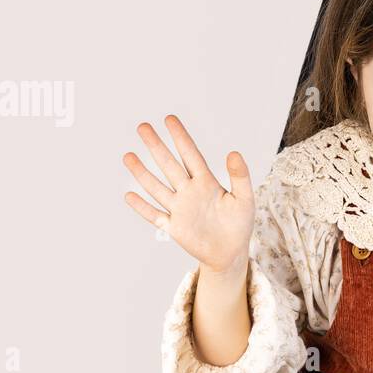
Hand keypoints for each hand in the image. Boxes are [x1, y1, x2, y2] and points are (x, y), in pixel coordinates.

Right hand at [123, 115, 254, 275]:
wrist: (231, 252)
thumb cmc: (240, 224)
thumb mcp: (245, 199)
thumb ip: (240, 176)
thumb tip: (234, 152)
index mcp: (206, 182)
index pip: (190, 155)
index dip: (180, 137)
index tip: (169, 119)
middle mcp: (189, 191)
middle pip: (169, 165)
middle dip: (156, 146)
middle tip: (143, 127)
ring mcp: (180, 209)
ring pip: (157, 187)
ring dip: (143, 173)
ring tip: (128, 156)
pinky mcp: (174, 227)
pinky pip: (155, 216)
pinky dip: (143, 207)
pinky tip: (129, 195)